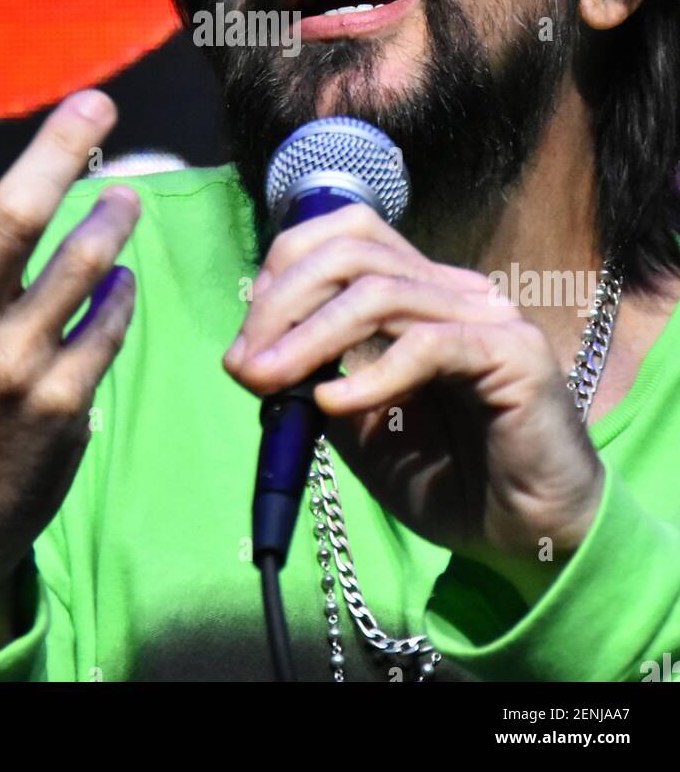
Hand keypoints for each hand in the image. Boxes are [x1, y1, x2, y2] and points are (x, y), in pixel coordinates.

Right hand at [0, 83, 139, 619]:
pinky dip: (119, 292)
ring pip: (81, 262)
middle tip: (95, 103)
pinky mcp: (63, 404)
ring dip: (112, 217)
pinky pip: (108, 324)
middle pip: (15, 215)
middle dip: (60, 146)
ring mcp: (12, 369)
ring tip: (125, 196)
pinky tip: (120, 279)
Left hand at [223, 204, 604, 567]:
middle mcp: (454, 290)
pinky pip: (427, 345)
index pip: (348, 236)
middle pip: (355, 249)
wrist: (530, 538)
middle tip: (244, 363)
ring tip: (269, 381)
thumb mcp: (362, 427)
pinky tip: (333, 403)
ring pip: (381, 292)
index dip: (285, 272)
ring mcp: (488, 315)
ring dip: (310, 336)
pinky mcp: (514, 354)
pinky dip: (371, 373)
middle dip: (283, 300)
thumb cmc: (450, 479)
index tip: (245, 341)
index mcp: (420, 292)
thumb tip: (256, 357)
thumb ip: (319, 380)